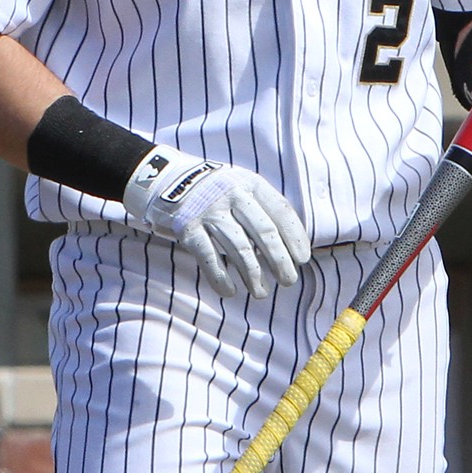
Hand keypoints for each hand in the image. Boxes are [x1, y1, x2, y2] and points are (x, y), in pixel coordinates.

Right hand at [123, 146, 310, 298]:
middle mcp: (232, 194)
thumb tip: (292, 246)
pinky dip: (220, 277)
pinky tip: (230, 291)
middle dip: (280, 260)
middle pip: (264, 231)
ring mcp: (208, 210)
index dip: (295, 237)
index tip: (303, 259)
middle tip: (288, 280)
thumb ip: (262, 209)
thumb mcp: (241, 187)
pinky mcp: (187, 227)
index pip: (281, 211)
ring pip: (239, 247)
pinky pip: (208, 256)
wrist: (168, 179)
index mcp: (250, 183)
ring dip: (253, 275)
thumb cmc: (215, 191)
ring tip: (261, 292)